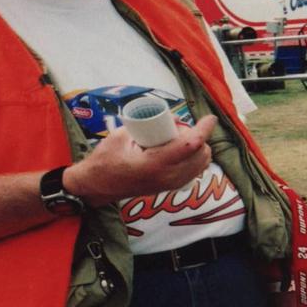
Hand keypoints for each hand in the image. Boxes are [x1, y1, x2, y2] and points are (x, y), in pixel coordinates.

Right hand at [67, 116, 214, 204]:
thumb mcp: (121, 136)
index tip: (210, 117)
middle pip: (201, 154)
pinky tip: (185, 151)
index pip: (190, 145)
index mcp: (154, 164)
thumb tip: (172, 119)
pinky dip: (196, 159)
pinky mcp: (171, 188)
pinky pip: (195, 172)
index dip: (204, 129)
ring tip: (180, 138)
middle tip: (180, 128)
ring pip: (201, 164)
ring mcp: (171, 185)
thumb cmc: (105, 160)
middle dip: (199, 137)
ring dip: (199, 148)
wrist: (96, 187)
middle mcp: (168, 177)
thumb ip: (145, 125)